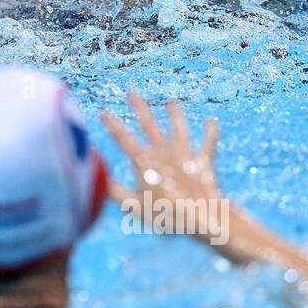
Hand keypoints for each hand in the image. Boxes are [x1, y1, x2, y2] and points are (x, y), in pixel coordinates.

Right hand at [100, 91, 225, 242]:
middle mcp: (164, 152)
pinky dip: (211, 132)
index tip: (104, 112)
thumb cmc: (165, 214)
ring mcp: (184, 155)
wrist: (201, 216)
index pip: (124, 138)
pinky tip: (212, 121)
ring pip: (179, 129)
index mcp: (144, 161)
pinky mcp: (203, 162)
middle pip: (149, 124)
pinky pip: (208, 143)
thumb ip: (113, 190)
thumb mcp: (133, 206)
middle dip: (140, 107)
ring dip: (175, 114)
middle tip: (132, 91)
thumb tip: (95, 176)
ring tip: (172, 102)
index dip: (112, 124)